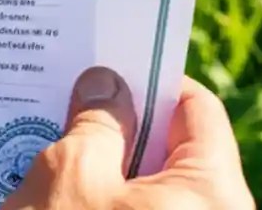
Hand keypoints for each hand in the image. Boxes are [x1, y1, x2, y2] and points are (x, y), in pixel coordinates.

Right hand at [4, 67, 254, 208]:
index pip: (197, 108)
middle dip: (118, 131)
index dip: (150, 81)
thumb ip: (94, 123)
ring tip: (47, 158)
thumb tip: (106, 84)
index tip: (107, 66)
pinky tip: (55, 206)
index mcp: (215, 192)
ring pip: (151, 199)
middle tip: (66, 107)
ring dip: (103, 177)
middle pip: (173, 156)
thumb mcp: (69, 180)